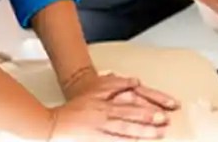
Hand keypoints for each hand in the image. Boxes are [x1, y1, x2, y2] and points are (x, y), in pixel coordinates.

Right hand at [47, 73, 169, 139]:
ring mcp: (99, 133)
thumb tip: (136, 82)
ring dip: (140, 135)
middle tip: (164, 124)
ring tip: (156, 136)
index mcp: (105, 105)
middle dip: (148, 124)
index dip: (148, 111)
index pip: (131, 107)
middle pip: (129, 121)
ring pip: (123, 134)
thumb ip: (117, 85)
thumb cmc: (76, 106)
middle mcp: (104, 118)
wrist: (53, 123)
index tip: (163, 113)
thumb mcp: (96, 90)